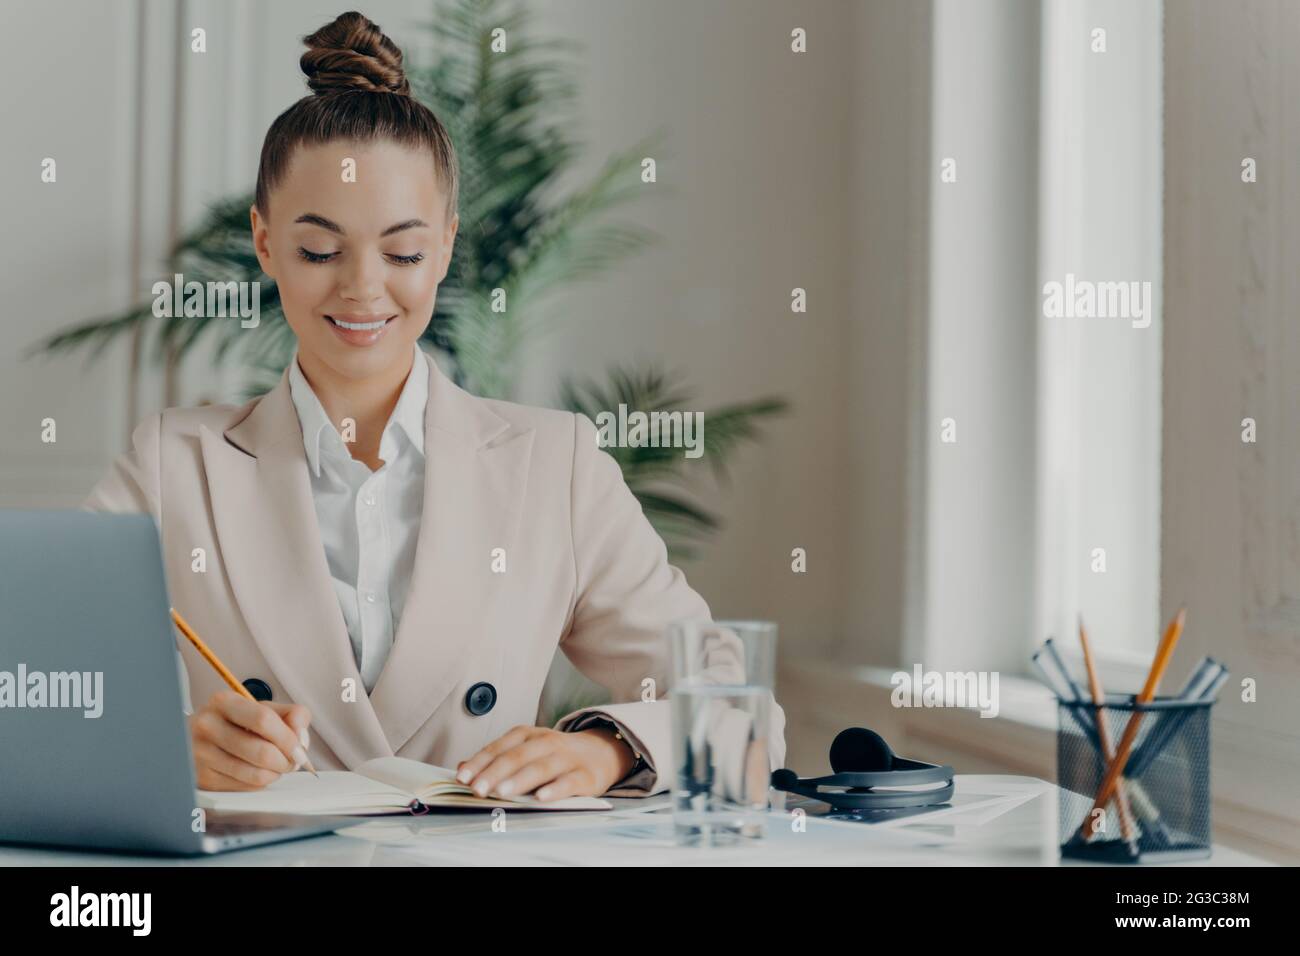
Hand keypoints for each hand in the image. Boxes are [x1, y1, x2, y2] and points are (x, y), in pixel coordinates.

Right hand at [188, 689, 311, 790]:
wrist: (197, 738)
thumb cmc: (237, 723)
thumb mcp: (263, 708)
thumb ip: (291, 714)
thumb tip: (301, 737)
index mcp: (224, 702)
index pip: (264, 720)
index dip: (288, 737)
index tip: (300, 748)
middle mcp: (207, 726)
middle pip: (262, 751)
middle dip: (286, 761)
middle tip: (293, 762)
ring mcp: (201, 754)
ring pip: (255, 774)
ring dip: (276, 774)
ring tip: (278, 766)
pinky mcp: (203, 779)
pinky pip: (245, 787)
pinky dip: (261, 782)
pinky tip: (259, 772)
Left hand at [455, 725, 635, 801]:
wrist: (601, 752)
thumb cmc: (554, 755)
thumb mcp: (524, 750)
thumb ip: (494, 759)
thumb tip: (461, 768)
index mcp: (527, 735)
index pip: (499, 747)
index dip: (479, 762)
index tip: (461, 777)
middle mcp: (546, 742)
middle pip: (517, 756)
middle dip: (494, 772)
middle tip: (477, 788)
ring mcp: (566, 758)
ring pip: (540, 767)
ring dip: (520, 780)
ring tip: (502, 792)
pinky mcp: (584, 776)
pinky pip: (568, 782)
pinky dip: (555, 789)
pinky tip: (541, 798)